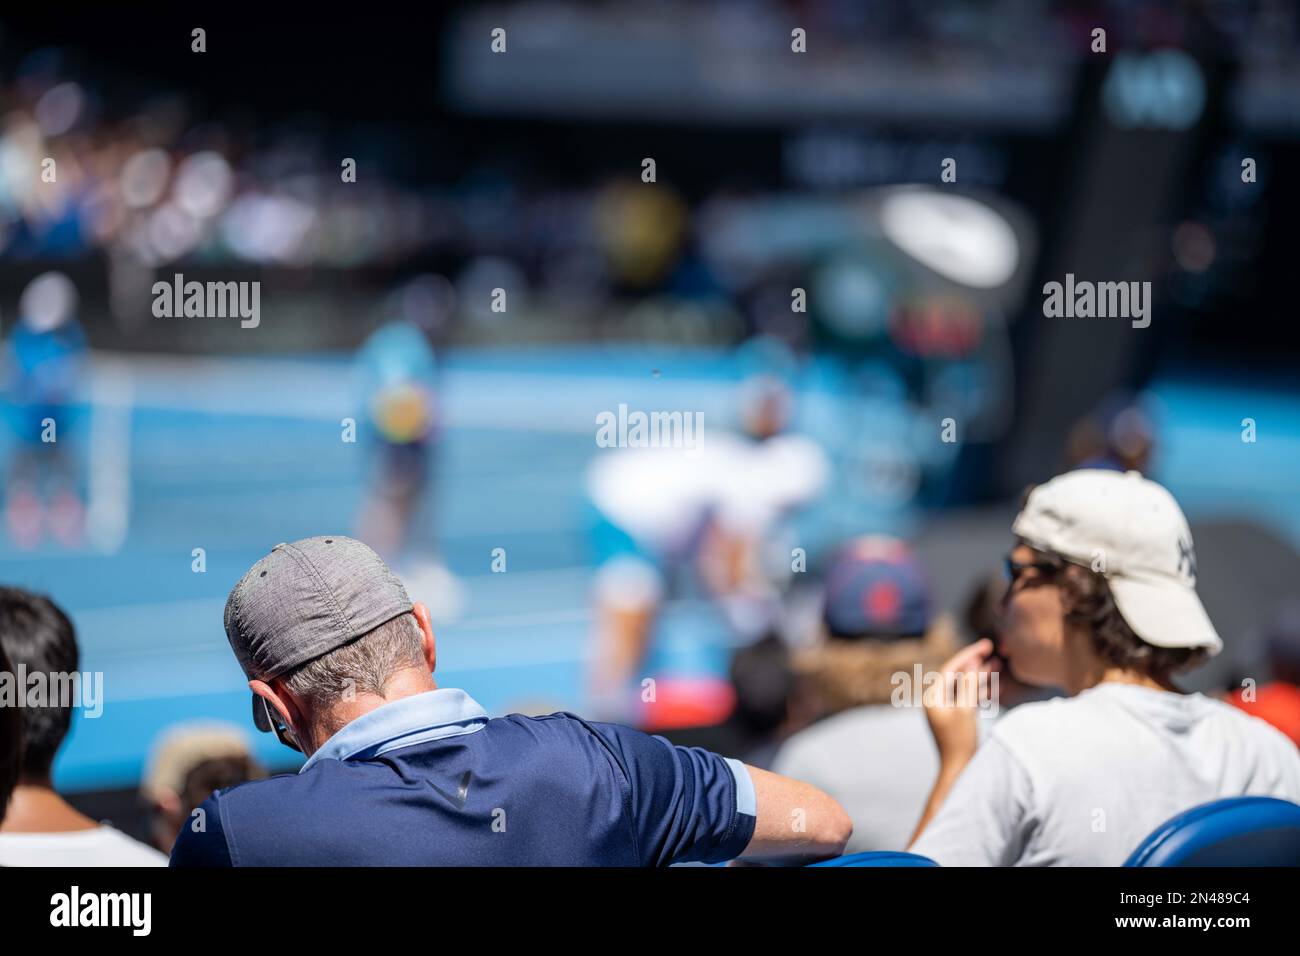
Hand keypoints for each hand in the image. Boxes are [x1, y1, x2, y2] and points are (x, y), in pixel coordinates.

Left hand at [922, 638, 994, 761]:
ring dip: (980, 676)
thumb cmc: (960, 741)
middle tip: (992, 650)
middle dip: (976, 663)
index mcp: (932, 697)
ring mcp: (945, 709)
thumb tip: (972, 664)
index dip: (969, 655)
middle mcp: (936, 701)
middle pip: (958, 675)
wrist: (958, 769)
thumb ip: (969, 686)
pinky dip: (979, 691)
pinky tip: (994, 686)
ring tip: (998, 664)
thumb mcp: (965, 710)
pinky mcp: (955, 717)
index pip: (951, 669)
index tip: (985, 645)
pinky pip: (967, 698)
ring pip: (965, 686)